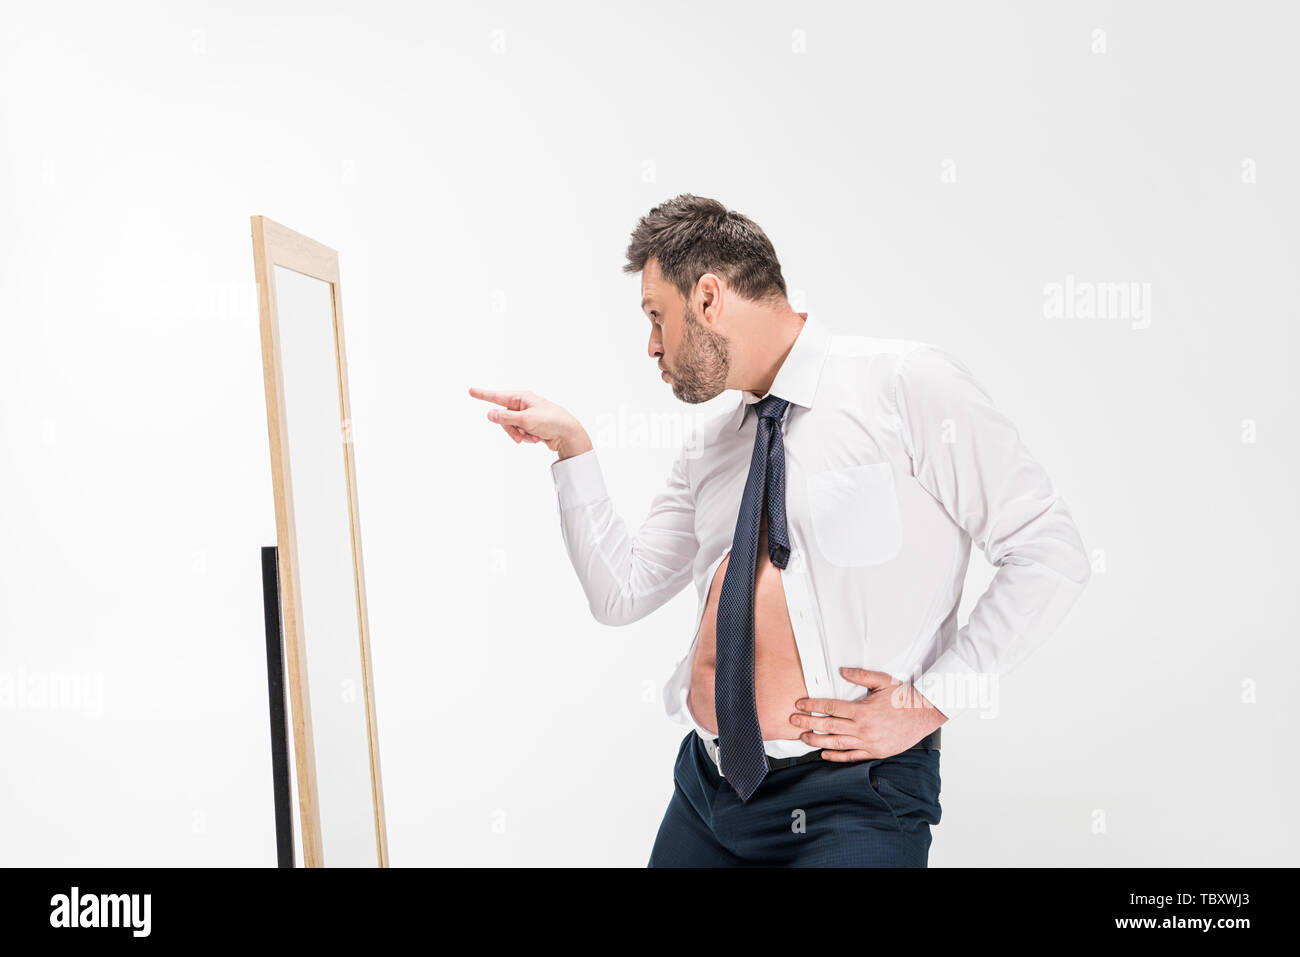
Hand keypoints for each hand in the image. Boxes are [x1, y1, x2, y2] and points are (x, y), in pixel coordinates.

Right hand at [468, 387, 592, 458]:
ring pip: (511, 427)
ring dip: (519, 434)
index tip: (471, 391)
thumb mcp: (526, 420)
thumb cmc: (551, 421)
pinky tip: (536, 438)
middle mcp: (523, 405)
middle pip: (503, 417)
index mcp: (522, 398)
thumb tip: (490, 414)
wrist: (567, 434)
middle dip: (510, 428)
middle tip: (519, 435)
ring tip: (531, 437)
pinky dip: (526, 437)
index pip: (498, 396)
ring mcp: (527, 416)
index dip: (483, 395)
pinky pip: (519, 432)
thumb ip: (506, 418)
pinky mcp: (530, 426)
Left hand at [791, 668, 947, 762]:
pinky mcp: (874, 752)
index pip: (830, 708)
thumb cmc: (903, 698)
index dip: (812, 706)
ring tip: (803, 737)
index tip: (800, 705)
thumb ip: (861, 676)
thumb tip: (842, 671)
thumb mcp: (883, 681)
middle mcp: (862, 728)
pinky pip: (851, 756)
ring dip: (817, 740)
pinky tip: (824, 753)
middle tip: (793, 720)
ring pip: (836, 743)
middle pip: (828, 726)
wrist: (924, 715)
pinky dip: (836, 756)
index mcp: (862, 710)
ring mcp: (868, 742)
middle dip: (808, 723)